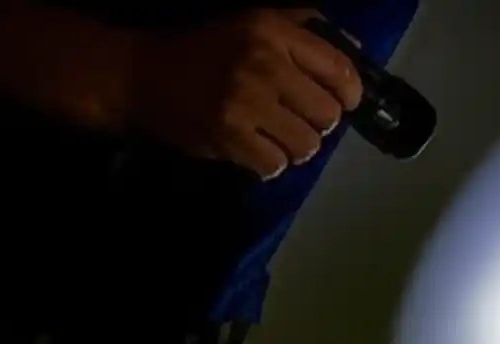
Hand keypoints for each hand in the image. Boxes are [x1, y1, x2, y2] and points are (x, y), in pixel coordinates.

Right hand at [127, 8, 363, 180]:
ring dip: (296, 147)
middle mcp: (264, 63)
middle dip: (319, 124)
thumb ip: (305, 30)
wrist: (143, 74)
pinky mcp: (229, 135)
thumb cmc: (208, 50)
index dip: (350, 94)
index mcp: (273, 31)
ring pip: (307, 145)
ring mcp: (246, 101)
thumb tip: (356, 48)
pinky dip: (270, 163)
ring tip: (277, 136)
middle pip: (328, 114)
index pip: (339, 70)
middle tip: (298, 120)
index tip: (343, 103)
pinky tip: (255, 149)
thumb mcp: (254, 23)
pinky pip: (276, 164)